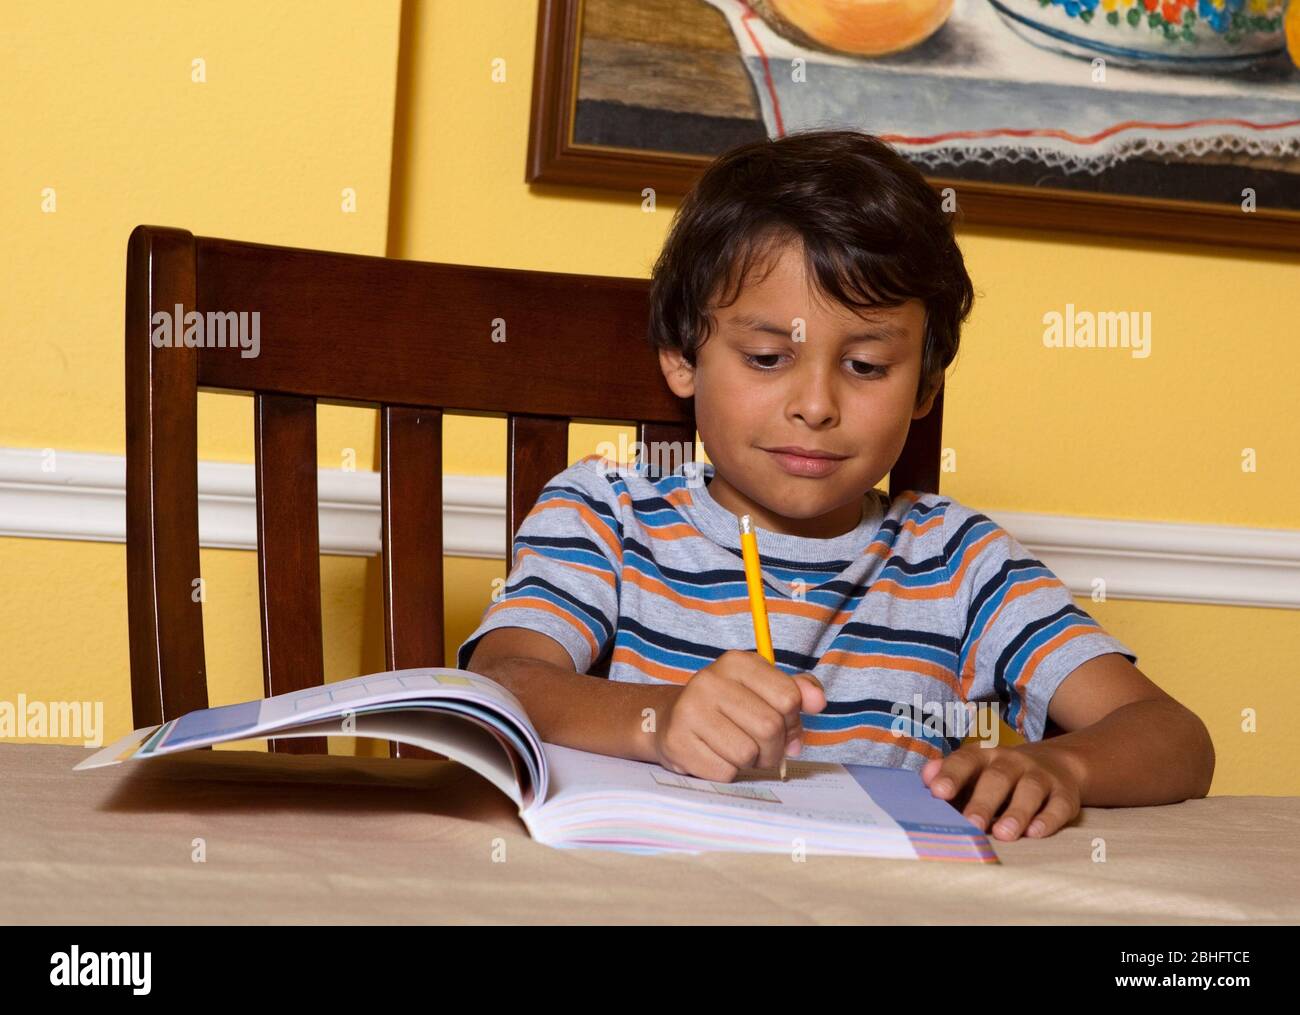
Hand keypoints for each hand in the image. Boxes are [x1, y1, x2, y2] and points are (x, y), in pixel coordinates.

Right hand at [654, 650, 825, 781]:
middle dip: (773, 747)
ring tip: (737, 751)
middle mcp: (710, 680)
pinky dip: (728, 772)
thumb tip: (818, 702)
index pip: (788, 697)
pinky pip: (724, 772)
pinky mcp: (677, 741)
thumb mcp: (761, 689)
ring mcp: (690, 710)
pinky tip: (715, 756)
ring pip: (747, 754)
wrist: (669, 719)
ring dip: (750, 762)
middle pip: (769, 727)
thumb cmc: (726, 707)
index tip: (782, 724)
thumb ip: (796, 692)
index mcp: (736, 663)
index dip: (793, 720)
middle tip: (761, 747)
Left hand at [920, 742, 1085, 839]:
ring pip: (1030, 791)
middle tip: (971, 824)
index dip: (951, 774)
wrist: (1057, 763)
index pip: (966, 761)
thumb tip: (924, 778)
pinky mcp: (1065, 795)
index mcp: (985, 756)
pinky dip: (1048, 820)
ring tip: (1003, 834)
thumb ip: (949, 774)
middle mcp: (1013, 762)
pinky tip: (1035, 833)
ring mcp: (1041, 777)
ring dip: (1016, 813)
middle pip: (997, 778)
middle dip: (983, 802)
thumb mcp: (975, 769)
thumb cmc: (1001, 774)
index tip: (937, 792)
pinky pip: (1059, 806)